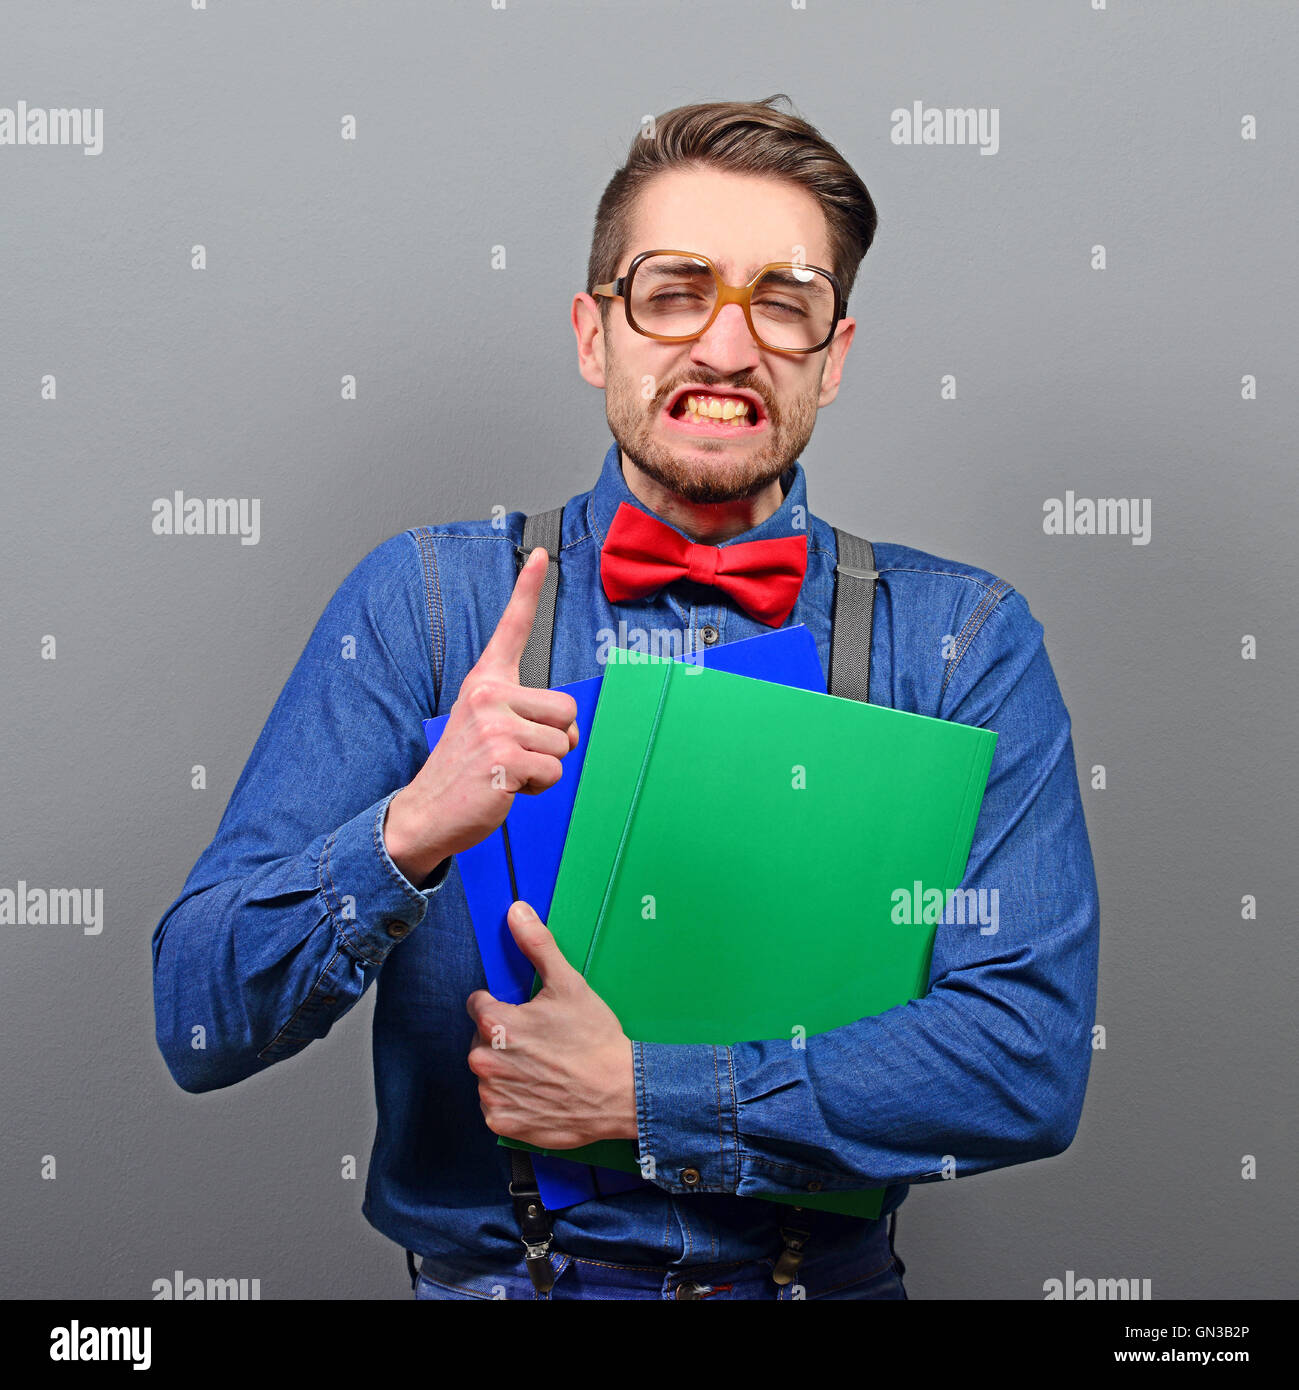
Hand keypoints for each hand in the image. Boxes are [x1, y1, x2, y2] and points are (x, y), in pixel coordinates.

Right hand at [384, 548, 579, 882]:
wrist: (427, 812)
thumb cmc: (464, 770)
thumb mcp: (487, 727)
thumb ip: (525, 714)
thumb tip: (572, 729)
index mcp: (485, 683)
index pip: (510, 628)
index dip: (527, 589)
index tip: (538, 554)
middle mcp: (489, 695)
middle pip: (567, 709)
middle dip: (555, 739)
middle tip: (516, 755)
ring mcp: (495, 725)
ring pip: (565, 743)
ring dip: (546, 767)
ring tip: (507, 771)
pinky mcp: (504, 757)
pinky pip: (554, 770)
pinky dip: (538, 787)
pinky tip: (506, 787)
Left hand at [466, 901, 637, 1148]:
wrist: (620, 1092)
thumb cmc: (595, 1040)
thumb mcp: (569, 984)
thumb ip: (537, 945)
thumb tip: (517, 912)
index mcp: (496, 1024)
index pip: (478, 1005)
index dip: (502, 1006)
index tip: (526, 1015)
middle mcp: (485, 1061)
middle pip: (482, 1040)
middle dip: (505, 1039)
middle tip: (541, 1043)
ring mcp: (493, 1094)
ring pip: (489, 1073)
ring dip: (508, 1069)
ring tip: (544, 1068)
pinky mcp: (503, 1121)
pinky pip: (495, 1105)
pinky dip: (513, 1100)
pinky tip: (540, 1091)